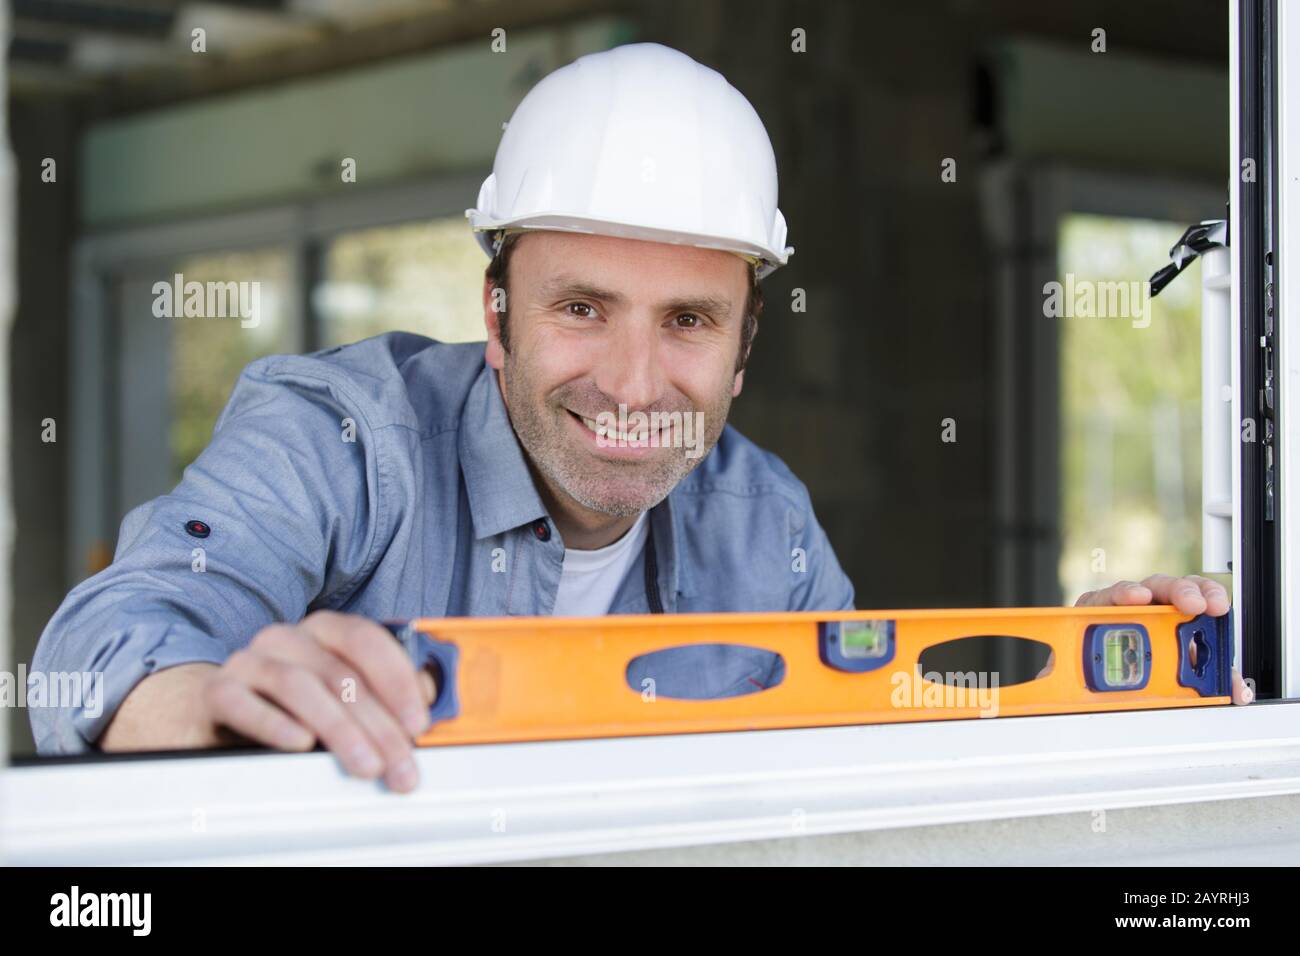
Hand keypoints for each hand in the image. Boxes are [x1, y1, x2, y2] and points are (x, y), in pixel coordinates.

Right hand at [101, 610, 437, 791]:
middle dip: (378, 725)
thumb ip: (379, 697)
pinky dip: (274, 722)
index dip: (397, 680)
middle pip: (340, 674)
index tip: (418, 723)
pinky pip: (243, 702)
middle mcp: (286, 638)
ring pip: (300, 685)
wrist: (203, 713)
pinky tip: (299, 744)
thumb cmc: (284, 706)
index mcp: (321, 631)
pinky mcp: (215, 691)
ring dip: (339, 729)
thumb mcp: (337, 700)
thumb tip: (428, 703)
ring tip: (364, 765)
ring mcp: (248, 661)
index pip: (366, 640)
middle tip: (399, 765)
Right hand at [1073, 573, 1251, 704]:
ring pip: (1133, 590)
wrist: (1094, 684)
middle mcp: (1149, 608)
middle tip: (1192, 605)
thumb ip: (1211, 682)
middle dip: (1182, 591)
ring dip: (1138, 591)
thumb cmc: (1138, 674)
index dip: (1209, 594)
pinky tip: (1122, 603)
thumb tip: (1239, 690)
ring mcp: (1120, 608)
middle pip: (1168, 587)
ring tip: (1143, 597)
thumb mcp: (1180, 681)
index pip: (1197, 594)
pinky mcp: (1092, 611)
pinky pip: (1100, 600)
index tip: (1218, 606)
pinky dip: (1111, 599)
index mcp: (1176, 619)